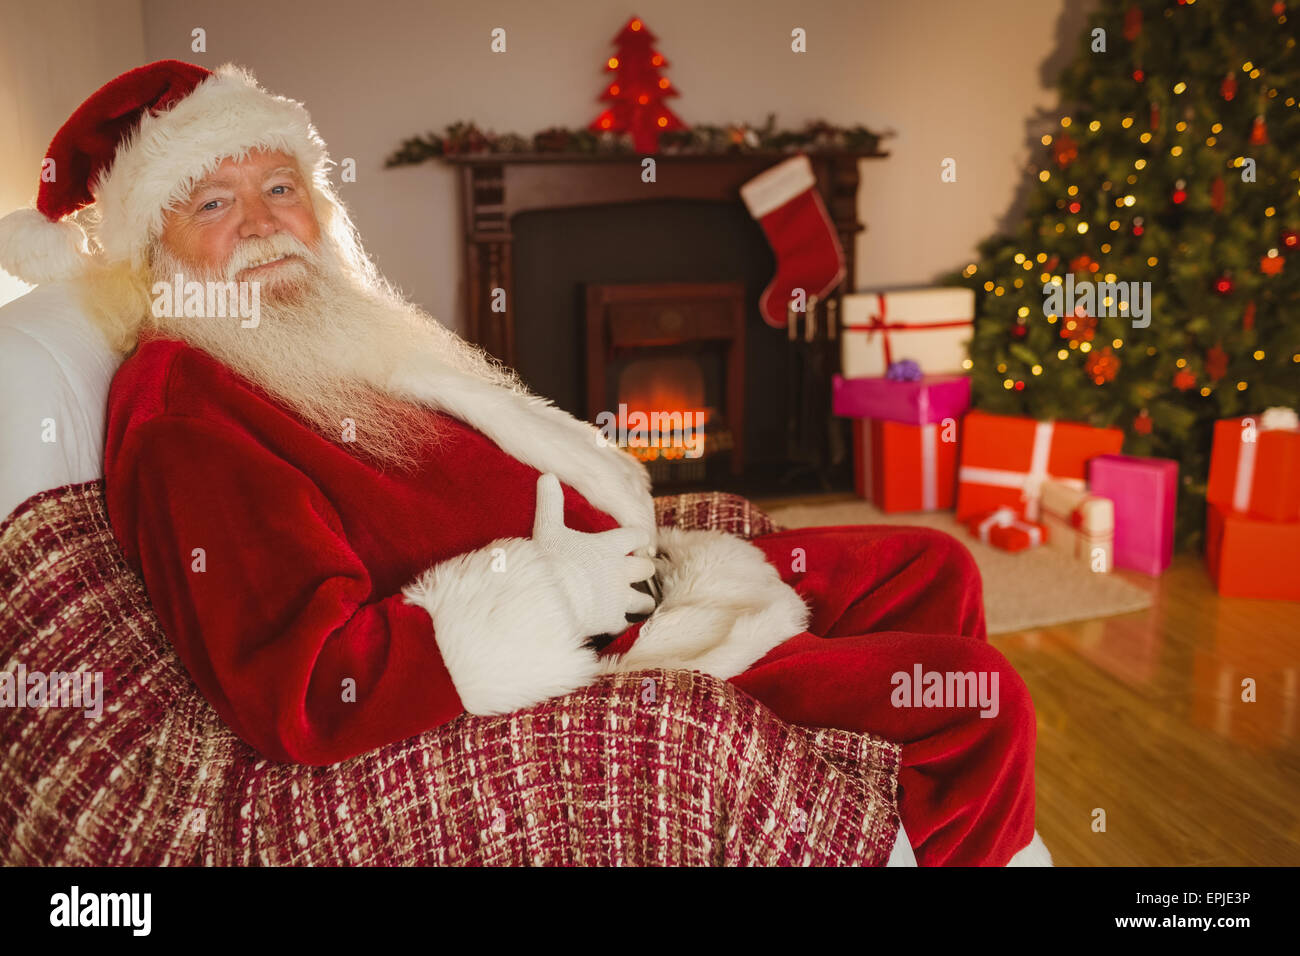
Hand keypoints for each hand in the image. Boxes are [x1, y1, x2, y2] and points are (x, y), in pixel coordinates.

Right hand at [531, 473, 655, 636]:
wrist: (548, 597)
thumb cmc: (550, 560)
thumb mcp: (548, 528)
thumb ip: (550, 503)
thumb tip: (546, 475)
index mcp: (610, 546)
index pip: (637, 535)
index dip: (638, 536)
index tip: (638, 538)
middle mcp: (621, 570)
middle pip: (646, 567)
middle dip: (643, 569)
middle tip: (638, 571)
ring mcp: (620, 596)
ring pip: (645, 599)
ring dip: (642, 600)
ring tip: (638, 603)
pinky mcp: (614, 619)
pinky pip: (627, 623)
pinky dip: (624, 624)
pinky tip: (619, 626)